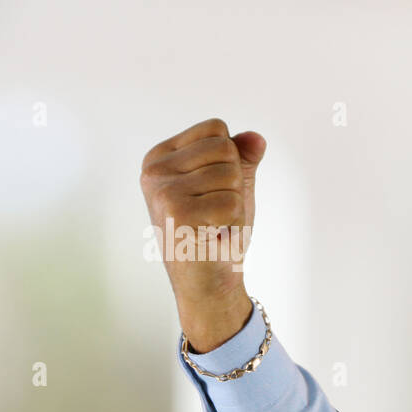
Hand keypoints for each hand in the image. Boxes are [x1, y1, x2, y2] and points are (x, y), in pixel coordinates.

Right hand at [139, 117, 266, 350]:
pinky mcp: (176, 213)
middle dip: (234, 183)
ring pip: (231, 175)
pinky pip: (232, 203)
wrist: (210, 281)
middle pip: (224, 149)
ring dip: (234, 205)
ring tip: (214, 223)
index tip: (214, 190)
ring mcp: (161, 190)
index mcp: (161, 156)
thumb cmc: (218, 232)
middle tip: (216, 211)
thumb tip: (256, 138)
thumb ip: (242, 159)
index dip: (231, 160)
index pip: (216, 129)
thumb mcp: (232, 187)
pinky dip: (233, 223)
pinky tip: (213, 235)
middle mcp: (154, 170)